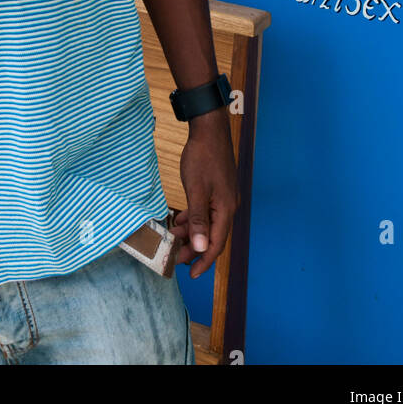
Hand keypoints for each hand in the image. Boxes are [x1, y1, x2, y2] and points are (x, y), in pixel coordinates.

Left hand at [170, 110, 240, 278]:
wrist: (209, 128)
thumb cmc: (202, 157)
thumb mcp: (196, 190)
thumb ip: (197, 220)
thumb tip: (199, 248)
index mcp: (226, 209)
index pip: (215, 244)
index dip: (203, 262)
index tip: (190, 275)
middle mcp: (228, 206)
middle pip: (212, 236)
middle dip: (194, 249)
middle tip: (175, 257)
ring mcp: (223, 197)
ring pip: (208, 223)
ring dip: (191, 232)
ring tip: (174, 238)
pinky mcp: (217, 189)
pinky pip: (206, 211)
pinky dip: (193, 218)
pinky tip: (180, 219)